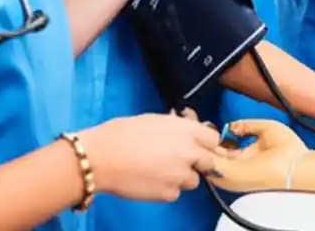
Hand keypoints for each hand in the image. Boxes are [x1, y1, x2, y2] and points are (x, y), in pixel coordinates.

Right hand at [76, 113, 219, 202]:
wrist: (100, 158)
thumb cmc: (121, 133)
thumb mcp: (154, 120)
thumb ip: (176, 129)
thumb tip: (185, 134)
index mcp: (187, 130)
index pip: (214, 139)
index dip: (205, 144)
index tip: (196, 146)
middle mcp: (190, 152)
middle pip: (208, 162)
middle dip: (196, 162)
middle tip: (178, 161)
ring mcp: (180, 175)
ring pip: (193, 180)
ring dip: (181, 177)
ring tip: (159, 171)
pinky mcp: (168, 194)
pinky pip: (175, 193)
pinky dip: (166, 189)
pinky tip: (149, 181)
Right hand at [205, 120, 307, 193]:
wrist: (295, 166)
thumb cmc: (288, 150)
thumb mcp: (266, 128)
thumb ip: (245, 125)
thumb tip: (230, 127)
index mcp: (245, 156)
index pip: (222, 147)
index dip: (214, 136)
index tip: (206, 126)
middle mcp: (235, 165)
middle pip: (211, 154)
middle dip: (203, 140)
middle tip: (196, 127)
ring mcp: (230, 172)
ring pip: (206, 159)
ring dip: (201, 145)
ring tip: (197, 131)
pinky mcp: (227, 176)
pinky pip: (208, 163)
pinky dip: (203, 152)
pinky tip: (202, 138)